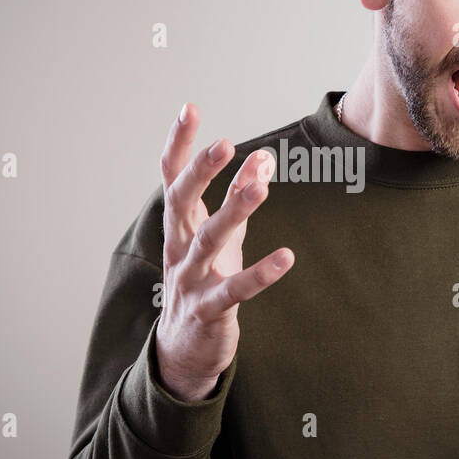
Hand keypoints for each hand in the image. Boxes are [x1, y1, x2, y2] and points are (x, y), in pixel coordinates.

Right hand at [154, 103, 294, 401]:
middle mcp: (178, 249)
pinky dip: (261, 273)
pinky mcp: (210, 310)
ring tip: (260, 189)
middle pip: (182, 203)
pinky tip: (286, 257)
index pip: (172, 177)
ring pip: (208, 242)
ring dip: (234, 212)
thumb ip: (240, 195)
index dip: (178, 143)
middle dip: (201, 172)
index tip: (189, 109)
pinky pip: (236, 290)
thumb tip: (264, 157)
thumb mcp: (222, 237)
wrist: (183, 349)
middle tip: (224, 144)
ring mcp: (191, 280)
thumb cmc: (204, 282)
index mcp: (179, 226)